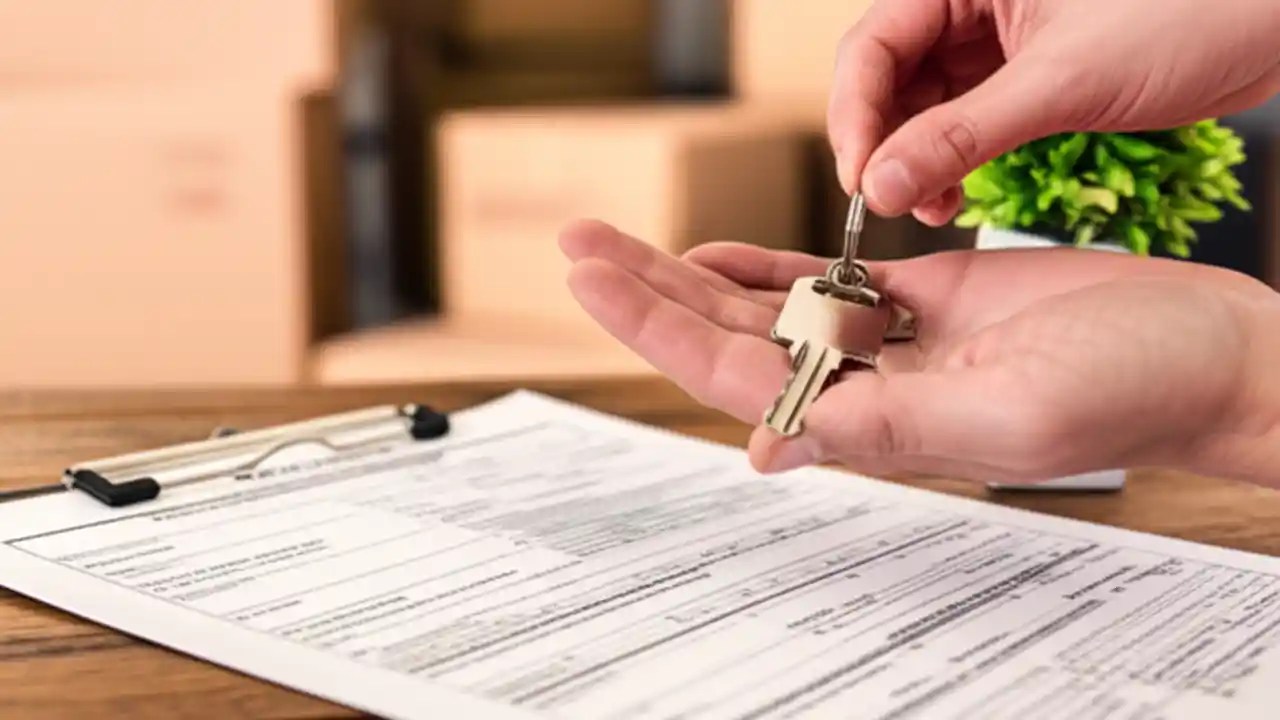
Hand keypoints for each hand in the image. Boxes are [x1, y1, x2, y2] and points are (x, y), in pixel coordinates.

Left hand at [560, 220, 1279, 485]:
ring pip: (764, 309)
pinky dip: (765, 270)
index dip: (655, 325)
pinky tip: (715, 257)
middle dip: (647, 291)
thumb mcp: (1006, 417)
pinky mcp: (924, 303)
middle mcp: (868, 385)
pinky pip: (824, 285)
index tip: (594, 279)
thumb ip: (883, 431)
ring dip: (690, 277)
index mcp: (874, 421)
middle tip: (578, 245)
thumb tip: (765, 450)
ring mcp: (891, 343)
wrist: (1202, 352)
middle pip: (728, 338)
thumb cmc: (1132, 388)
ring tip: (620, 245)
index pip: (735, 373)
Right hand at [831, 0, 1279, 224]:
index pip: (875, 44)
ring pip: (922, 103)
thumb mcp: (1064, 80)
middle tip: (887, 202)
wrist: (1274, 21)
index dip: (857, 115)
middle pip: (890, 75)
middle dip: (885, 144)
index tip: (860, 179)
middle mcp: (971, 0)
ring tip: (929, 207)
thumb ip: (963, 135)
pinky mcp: (1025, 71)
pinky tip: (955, 196)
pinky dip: (953, 160)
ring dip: (916, 161)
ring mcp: (997, 36)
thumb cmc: (1194, 11)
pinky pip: (963, 119)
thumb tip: (883, 186)